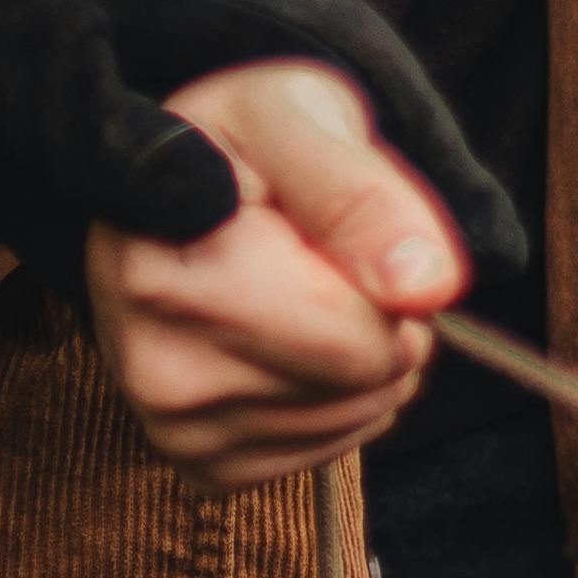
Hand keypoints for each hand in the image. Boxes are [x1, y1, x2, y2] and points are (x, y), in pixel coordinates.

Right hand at [86, 57, 465, 489]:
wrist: (175, 191)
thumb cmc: (240, 144)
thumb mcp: (299, 114)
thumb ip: (362, 191)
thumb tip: (426, 288)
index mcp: (160, 264)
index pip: (346, 328)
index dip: (374, 268)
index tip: (320, 218)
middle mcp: (151, 360)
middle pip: (365, 372)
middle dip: (380, 310)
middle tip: (321, 250)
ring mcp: (171, 423)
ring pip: (359, 413)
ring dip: (363, 353)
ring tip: (301, 288)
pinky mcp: (200, 464)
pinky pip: (333, 448)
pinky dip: (339, 397)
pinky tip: (292, 340)